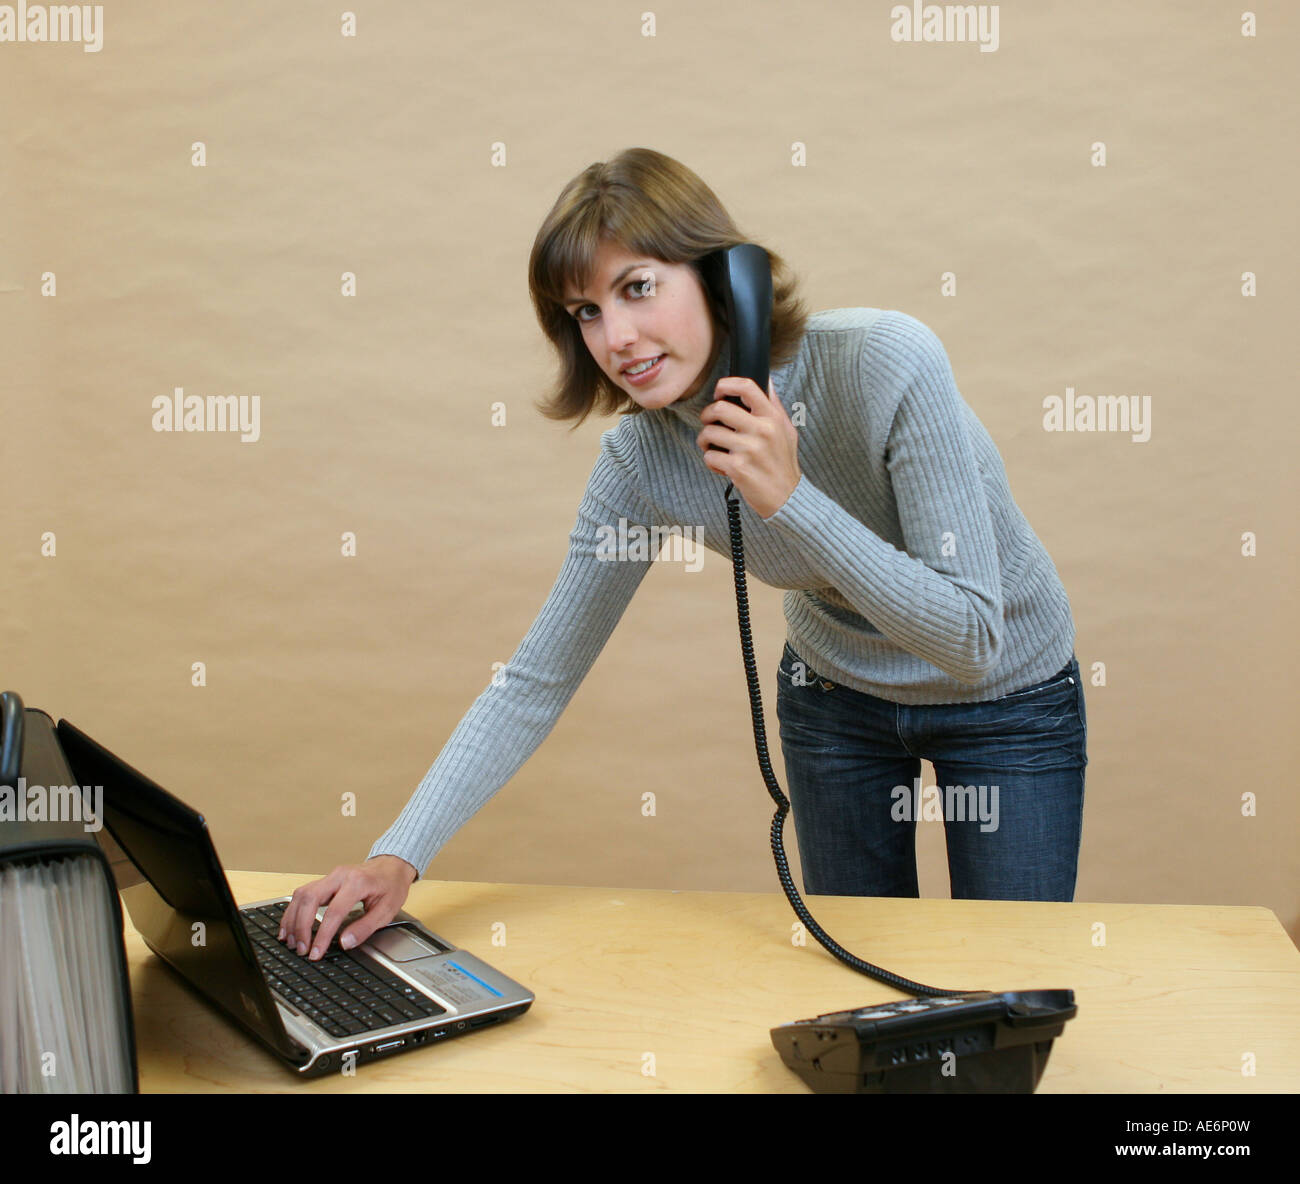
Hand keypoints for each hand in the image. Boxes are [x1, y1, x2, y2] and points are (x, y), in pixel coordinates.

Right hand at [277, 854, 417, 959]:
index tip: (316, 952)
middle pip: (310, 899)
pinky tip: (290, 926)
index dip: (322, 935)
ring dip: (293, 919)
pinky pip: (303, 893)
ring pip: (302, 894)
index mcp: (358, 883)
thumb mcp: (387, 910)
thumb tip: (344, 943)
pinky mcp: (325, 880)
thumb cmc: (391, 886)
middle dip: (302, 927)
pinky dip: (293, 911)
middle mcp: (340, 876)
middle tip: (301, 949)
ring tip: (291, 941)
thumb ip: (365, 927)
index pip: (334, 911)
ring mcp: (330, 876)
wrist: (392, 866)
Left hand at [696, 376, 799, 518]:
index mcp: (772, 418)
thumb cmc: (783, 462)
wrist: (786, 497)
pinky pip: (710, 456)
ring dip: (705, 441)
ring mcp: (749, 449)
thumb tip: (768, 381)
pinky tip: (722, 466)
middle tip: (709, 423)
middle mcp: (762, 431)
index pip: (747, 387)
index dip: (726, 384)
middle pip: (720, 408)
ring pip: (709, 433)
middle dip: (707, 415)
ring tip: (713, 447)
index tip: (719, 392)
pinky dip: (711, 461)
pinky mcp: (738, 468)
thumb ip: (775, 405)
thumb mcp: (786, 430)